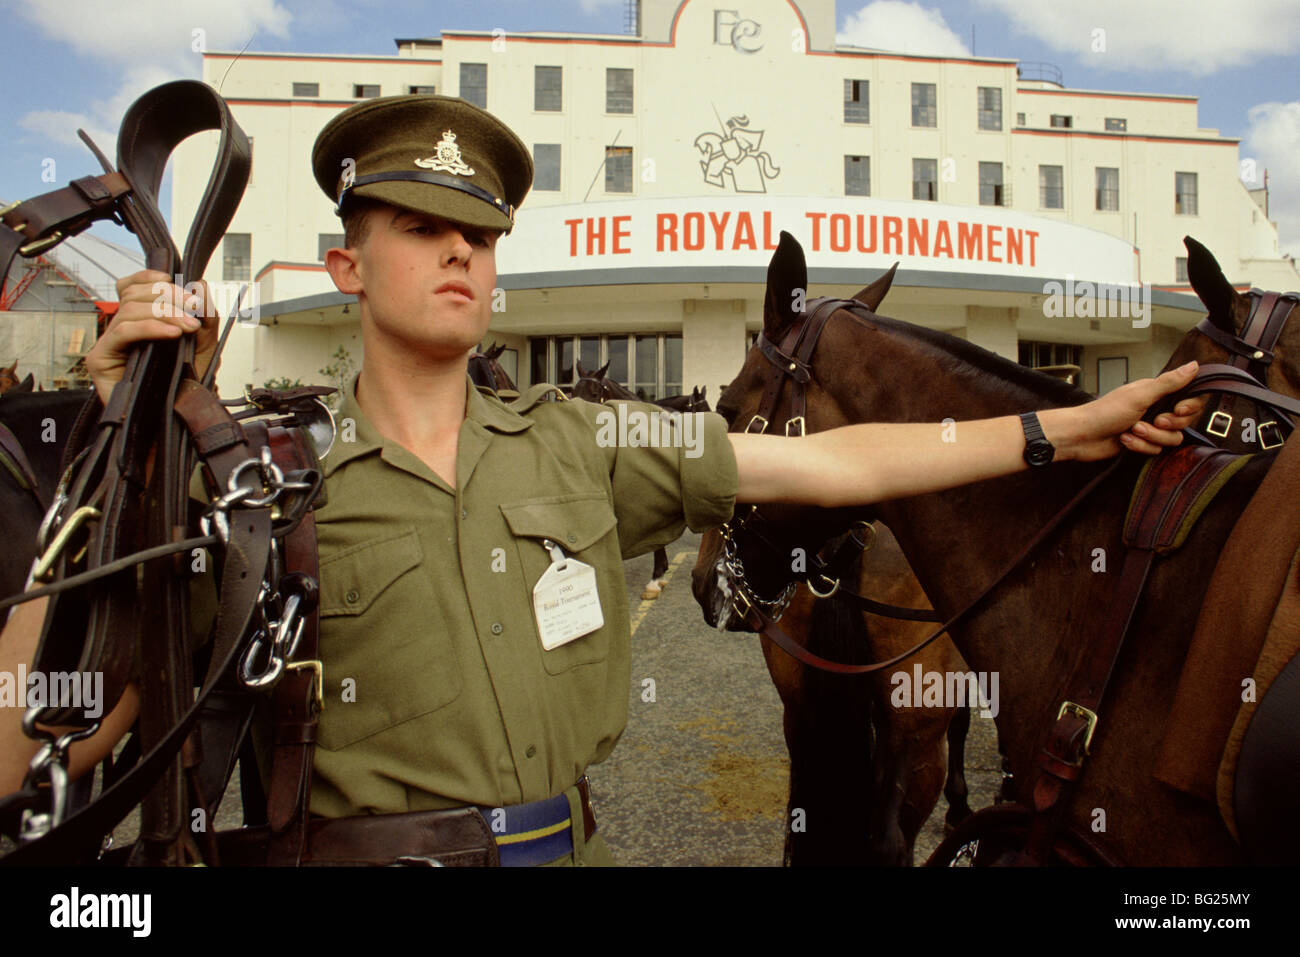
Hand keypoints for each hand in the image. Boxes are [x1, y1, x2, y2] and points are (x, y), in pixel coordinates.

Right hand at [86, 270, 219, 404]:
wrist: (176, 419)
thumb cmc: (185, 384)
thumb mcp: (203, 343)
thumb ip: (205, 315)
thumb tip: (200, 285)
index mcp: (139, 321)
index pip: (131, 287)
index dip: (148, 277)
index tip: (172, 279)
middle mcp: (121, 329)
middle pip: (133, 294)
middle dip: (168, 295)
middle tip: (193, 307)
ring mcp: (109, 343)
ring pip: (130, 310)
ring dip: (165, 312)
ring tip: (189, 327)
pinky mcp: (101, 359)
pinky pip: (124, 332)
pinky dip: (151, 328)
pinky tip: (173, 334)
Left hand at [1045, 361, 1207, 460]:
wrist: (1081, 437)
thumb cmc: (1104, 412)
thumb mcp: (1140, 395)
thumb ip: (1169, 382)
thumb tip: (1194, 365)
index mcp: (1155, 393)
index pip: (1189, 399)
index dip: (1189, 407)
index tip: (1179, 410)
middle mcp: (1154, 409)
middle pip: (1183, 422)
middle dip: (1167, 425)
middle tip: (1152, 421)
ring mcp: (1148, 427)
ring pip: (1170, 439)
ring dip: (1150, 437)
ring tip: (1132, 431)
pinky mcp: (1141, 444)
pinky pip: (1156, 450)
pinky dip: (1140, 447)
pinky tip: (1124, 440)